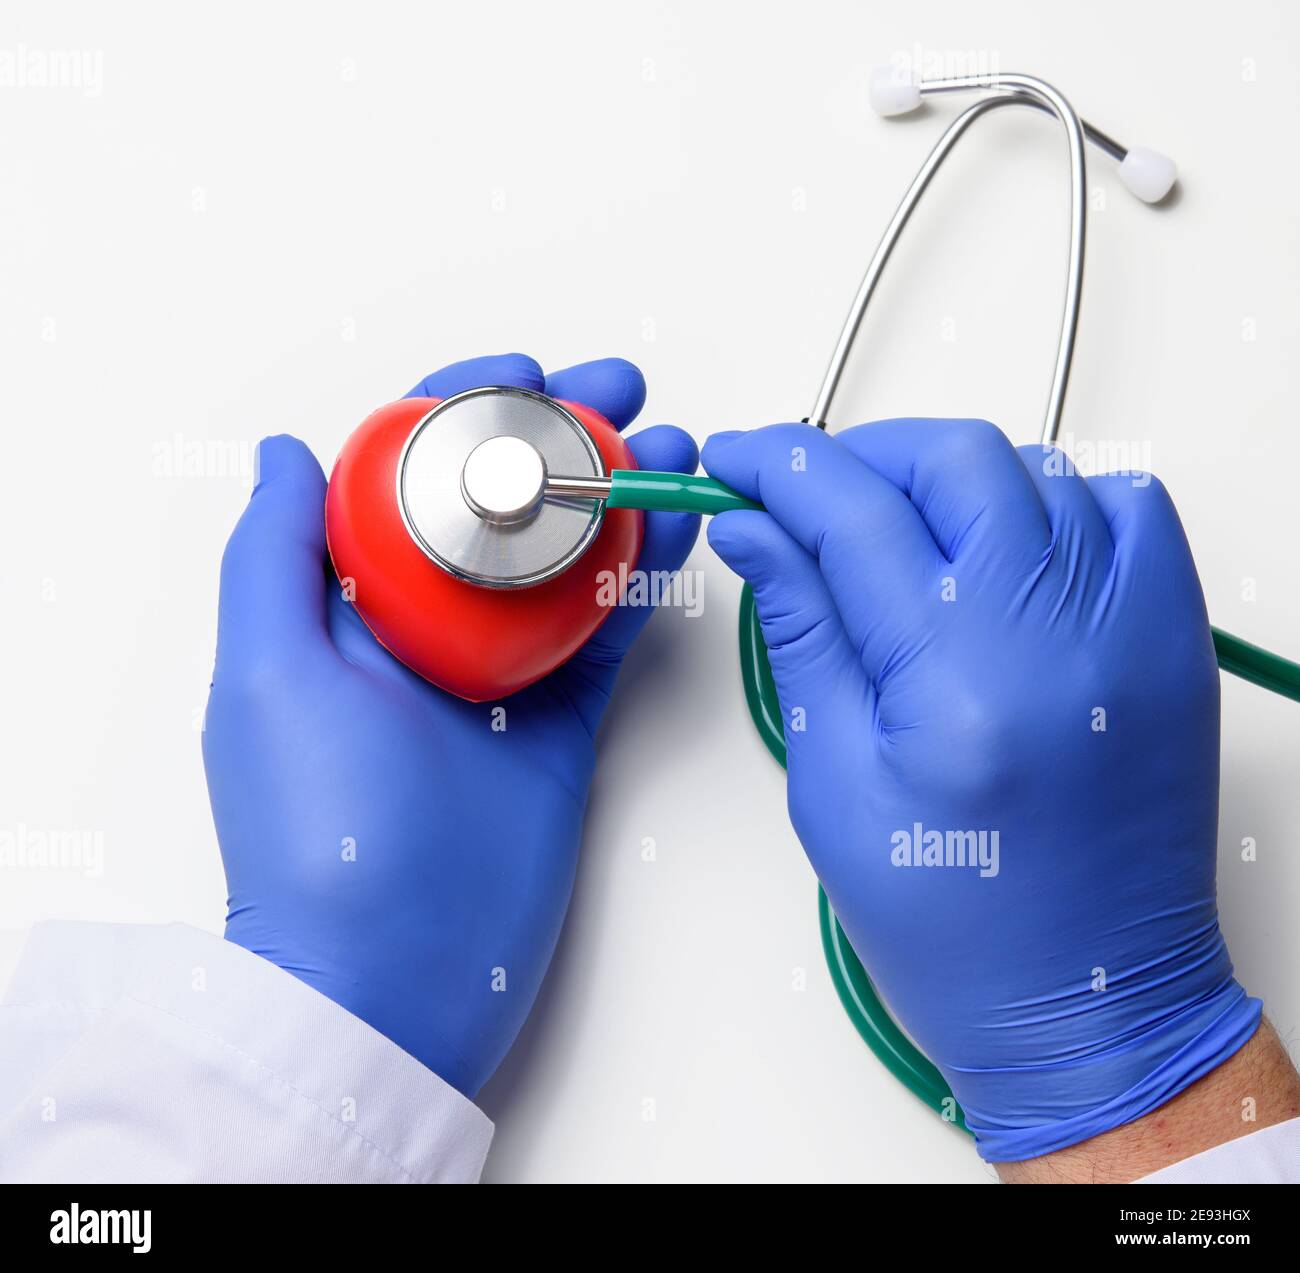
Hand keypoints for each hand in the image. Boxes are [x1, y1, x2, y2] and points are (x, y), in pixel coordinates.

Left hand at [204, 353, 698, 1096]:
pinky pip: (607, 630)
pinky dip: (646, 575)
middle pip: (499, 504)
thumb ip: (275, 557)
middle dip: (560, 438)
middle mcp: (426, 628)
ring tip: (671, 447)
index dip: (464, 414)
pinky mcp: (558, 719)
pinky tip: (678, 526)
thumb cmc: (322, 834)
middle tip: (620, 394)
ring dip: (616, 494)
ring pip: (565, 558)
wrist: (397, 974)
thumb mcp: (271, 678)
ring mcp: (499, 672)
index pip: (408, 478)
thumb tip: (281, 451)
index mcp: (350, 607)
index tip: (520, 377)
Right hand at [703, 418, 1260, 1162]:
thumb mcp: (834, 782)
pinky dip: (1056, 497)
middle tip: (808, 492)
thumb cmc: (954, 925)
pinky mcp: (1175, 639)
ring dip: (949, 475)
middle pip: (954, 460)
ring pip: (1038, 470)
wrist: (1089, 1004)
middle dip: (862, 455)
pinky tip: (1005, 545)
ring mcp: (1136, 629)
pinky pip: (1128, 508)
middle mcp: (1063, 635)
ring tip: (897, 527)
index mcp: (958, 683)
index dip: (780, 466)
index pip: (854, 513)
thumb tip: (759, 532)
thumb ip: (801, 632)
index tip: (738, 461)